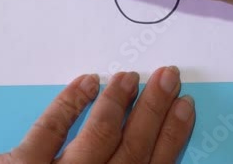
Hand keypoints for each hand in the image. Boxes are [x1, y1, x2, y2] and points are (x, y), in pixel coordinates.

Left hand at [0, 67, 193, 163]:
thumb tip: (150, 163)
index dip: (171, 134)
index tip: (183, 106)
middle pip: (132, 144)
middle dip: (153, 107)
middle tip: (167, 77)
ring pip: (97, 132)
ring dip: (117, 101)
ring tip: (129, 77)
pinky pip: (49, 128)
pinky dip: (69, 102)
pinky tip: (86, 83)